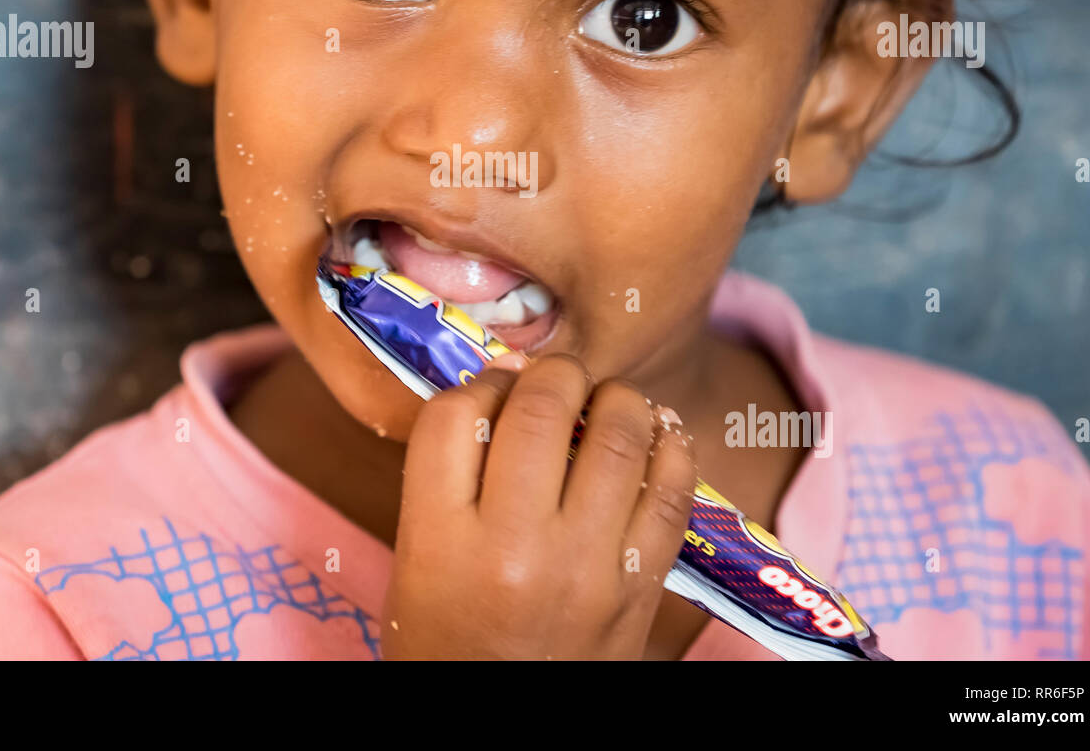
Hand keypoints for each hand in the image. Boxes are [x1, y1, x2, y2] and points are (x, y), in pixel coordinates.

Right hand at [381, 354, 696, 659]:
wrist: (502, 732)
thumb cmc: (449, 640)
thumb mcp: (417, 559)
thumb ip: (448, 475)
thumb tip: (507, 381)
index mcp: (439, 540)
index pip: (453, 415)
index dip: (481, 382)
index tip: (497, 386)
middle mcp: (513, 548)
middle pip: (541, 409)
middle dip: (553, 373)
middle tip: (558, 379)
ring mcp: (586, 567)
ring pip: (618, 435)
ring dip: (616, 398)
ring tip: (607, 401)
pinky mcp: (640, 588)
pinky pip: (672, 491)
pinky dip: (670, 447)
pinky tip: (654, 437)